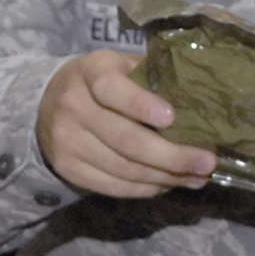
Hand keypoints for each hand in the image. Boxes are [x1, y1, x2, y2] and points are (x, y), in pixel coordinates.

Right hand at [35, 50, 218, 198]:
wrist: (47, 105)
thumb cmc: (100, 82)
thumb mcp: (121, 66)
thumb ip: (153, 77)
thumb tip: (204, 100)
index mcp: (90, 72)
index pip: (112, 90)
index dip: (142, 105)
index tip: (173, 119)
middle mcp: (73, 106)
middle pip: (126, 140)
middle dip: (172, 156)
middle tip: (207, 163)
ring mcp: (67, 141)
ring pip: (124, 169)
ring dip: (166, 177)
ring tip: (197, 178)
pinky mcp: (68, 168)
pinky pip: (114, 186)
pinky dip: (146, 189)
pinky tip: (169, 184)